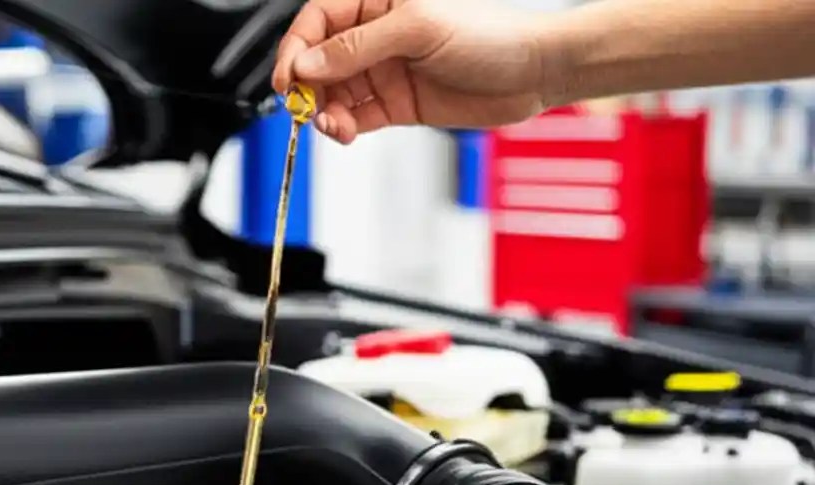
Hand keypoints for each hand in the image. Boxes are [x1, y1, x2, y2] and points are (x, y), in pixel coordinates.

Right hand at [273, 0, 555, 141]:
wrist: (534, 72)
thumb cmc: (489, 34)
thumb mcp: (416, 30)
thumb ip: (356, 47)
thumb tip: (307, 62)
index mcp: (377, 1)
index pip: (318, 21)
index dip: (296, 49)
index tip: (288, 78)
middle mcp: (375, 35)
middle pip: (319, 61)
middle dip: (307, 86)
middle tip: (304, 108)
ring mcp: (384, 70)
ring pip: (333, 94)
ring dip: (324, 112)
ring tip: (331, 126)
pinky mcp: (395, 103)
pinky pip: (355, 117)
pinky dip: (343, 127)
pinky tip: (343, 132)